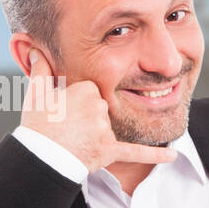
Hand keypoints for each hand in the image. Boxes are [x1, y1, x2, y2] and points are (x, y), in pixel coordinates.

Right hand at [20, 49, 176, 172]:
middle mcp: (100, 107)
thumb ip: (41, 71)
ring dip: (96, 133)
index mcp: (86, 90)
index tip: (65, 109)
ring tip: (74, 140)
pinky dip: (155, 154)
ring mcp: (106, 129)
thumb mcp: (36, 95)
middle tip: (67, 126)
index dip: (77, 100)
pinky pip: (136, 152)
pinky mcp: (110, 150)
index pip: (91, 90)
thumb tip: (36, 50)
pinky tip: (173, 155)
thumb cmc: (37, 125)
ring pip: (108, 127)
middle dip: (88, 117)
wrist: (40, 157)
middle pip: (101, 108)